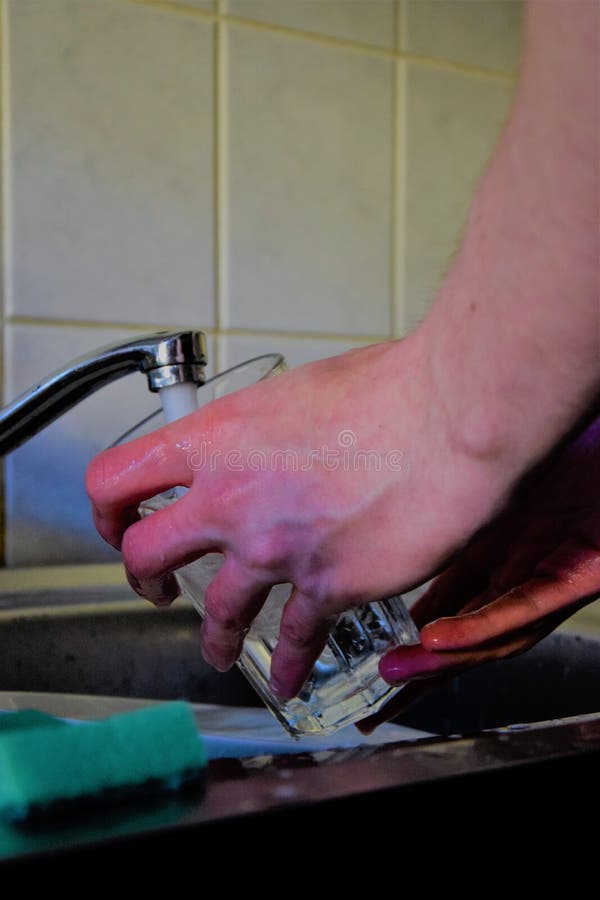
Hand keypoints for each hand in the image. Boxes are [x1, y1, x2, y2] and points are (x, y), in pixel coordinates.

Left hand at [86, 334, 516, 700]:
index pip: (119, 477)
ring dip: (214, 637)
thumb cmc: (389, 390)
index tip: (117, 519)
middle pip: (144, 552)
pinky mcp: (327, 584)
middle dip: (143, 576)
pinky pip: (297, 639)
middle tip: (156, 584)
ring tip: (219, 647)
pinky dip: (292, 664)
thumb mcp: (299, 391)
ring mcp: (274, 547)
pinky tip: (291, 676)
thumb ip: (264, 428)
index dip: (106, 508)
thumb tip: (267, 443)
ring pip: (217, 612)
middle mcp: (232, 497)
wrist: (448, 419)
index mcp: (218, 439)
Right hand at [358, 411, 599, 733]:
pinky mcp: (579, 574)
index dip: (401, 640)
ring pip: (490, 637)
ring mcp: (547, 580)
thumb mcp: (484, 476)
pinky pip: (524, 609)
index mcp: (492, 557)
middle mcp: (516, 576)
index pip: (438, 611)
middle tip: (372, 707)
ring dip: (440, 660)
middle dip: (417, 675)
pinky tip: (439, 637)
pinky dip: (481, 628)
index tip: (362, 661)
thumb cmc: (562, 449)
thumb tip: (375, 496)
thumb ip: (439, 494)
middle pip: (461, 639)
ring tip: (395, 672)